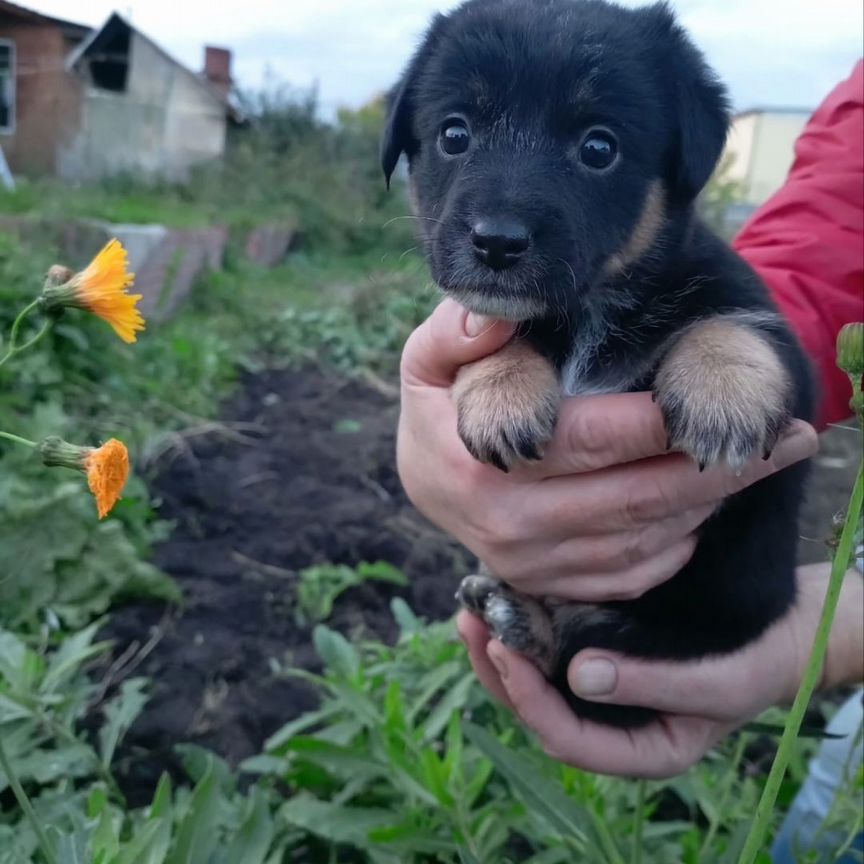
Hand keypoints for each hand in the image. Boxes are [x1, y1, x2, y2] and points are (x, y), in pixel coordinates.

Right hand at [399, 299, 817, 600]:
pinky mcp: (550, 584)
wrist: (425, 482)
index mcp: (482, 465)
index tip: (724, 401)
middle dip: (722, 468)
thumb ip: (455, 332)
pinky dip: (679, 544)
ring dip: (708, 503)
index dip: (663, 421)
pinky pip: (631, 575)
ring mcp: (532, 564)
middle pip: (638, 499)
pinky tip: (704, 507)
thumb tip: (496, 314)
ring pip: (645, 540)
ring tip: (760, 464)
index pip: (591, 441)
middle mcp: (511, 526)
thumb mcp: (424, 360)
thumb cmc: (436, 411)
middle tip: (793, 440)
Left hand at [458, 564, 863, 777]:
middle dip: (499, 672)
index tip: (505, 650)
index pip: (566, 738)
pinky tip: (505, 598)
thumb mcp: (712, 682)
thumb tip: (577, 677)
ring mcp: (601, 691)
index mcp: (635, 748)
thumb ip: (649, 685)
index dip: (529, 699)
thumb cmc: (752, 664)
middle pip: (537, 710)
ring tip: (472, 608)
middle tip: (470, 623)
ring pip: (536, 682)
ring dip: (500, 649)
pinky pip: (550, 653)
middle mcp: (609, 723)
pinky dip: (525, 629)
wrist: (776, 635)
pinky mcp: (601, 655)